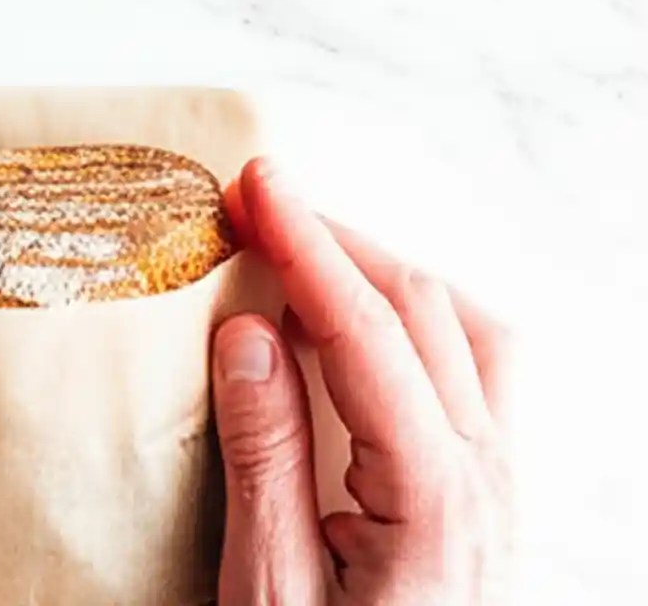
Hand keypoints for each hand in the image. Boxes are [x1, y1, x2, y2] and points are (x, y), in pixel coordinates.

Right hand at [212, 158, 512, 604]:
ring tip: (310, 247)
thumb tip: (253, 333)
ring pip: (466, 331)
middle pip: (424, 311)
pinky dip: (419, 320)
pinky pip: (476, 371)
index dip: (310, 247)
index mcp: (431, 498)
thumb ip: (266, 456)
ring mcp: (497, 484)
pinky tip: (370, 324)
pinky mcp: (485, 495)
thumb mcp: (268, 586)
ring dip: (386, 272)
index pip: (368, 334)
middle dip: (338, 240)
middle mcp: (484, 477)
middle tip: (263, 199)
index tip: (260, 186)